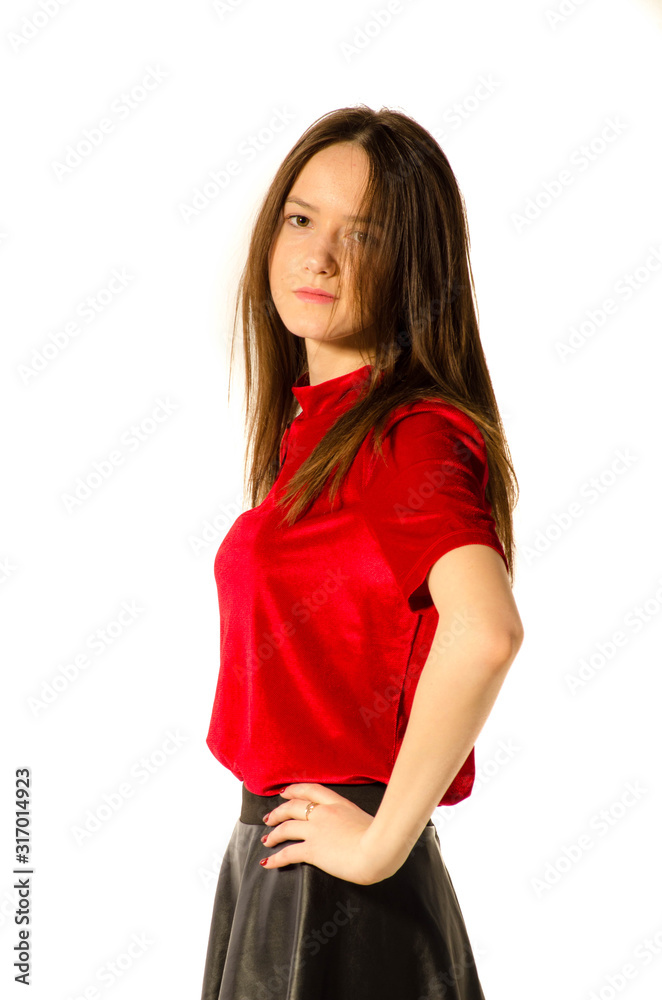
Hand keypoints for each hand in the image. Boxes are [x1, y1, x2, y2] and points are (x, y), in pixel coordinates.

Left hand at [259, 782, 400, 884]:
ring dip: (273, 833)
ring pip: (286, 827)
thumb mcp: (366, 819)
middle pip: (293, 806)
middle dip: (278, 811)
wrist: (378, 849)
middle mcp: (323, 813)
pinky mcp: (313, 850)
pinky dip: (275, 858)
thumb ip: (354, 819)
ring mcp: (316, 830)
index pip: (311, 790)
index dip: (295, 790)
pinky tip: (267, 862)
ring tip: (267, 839)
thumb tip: (354, 828)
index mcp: (338, 803)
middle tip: (270, 817)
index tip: (285, 792)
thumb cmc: (380, 837)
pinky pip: (288, 853)